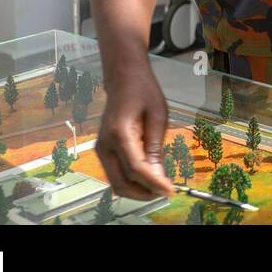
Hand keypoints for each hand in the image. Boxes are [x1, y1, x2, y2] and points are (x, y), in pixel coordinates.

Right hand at [95, 57, 173, 199]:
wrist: (124, 79)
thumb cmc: (143, 92)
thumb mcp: (158, 116)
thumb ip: (155, 147)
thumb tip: (158, 175)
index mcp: (119, 133)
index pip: (135, 167)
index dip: (153, 183)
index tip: (170, 190)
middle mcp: (105, 145)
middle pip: (121, 182)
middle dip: (143, 192)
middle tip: (165, 191)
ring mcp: (101, 149)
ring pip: (116, 182)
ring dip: (136, 190)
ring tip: (159, 186)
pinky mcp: (103, 151)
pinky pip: (115, 174)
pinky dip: (130, 181)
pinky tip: (148, 177)